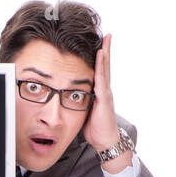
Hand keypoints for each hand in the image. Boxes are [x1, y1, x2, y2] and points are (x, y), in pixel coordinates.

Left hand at [81, 33, 123, 154]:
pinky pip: (102, 79)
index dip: (100, 58)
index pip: (99, 71)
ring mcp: (105, 93)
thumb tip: (68, 98)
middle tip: (107, 35)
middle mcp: (104, 90)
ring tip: (106, 40)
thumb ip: (79, 102)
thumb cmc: (94, 128)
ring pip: (105, 69)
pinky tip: (101, 56)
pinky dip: (101, 67)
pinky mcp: (104, 98)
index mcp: (99, 92)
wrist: (104, 140)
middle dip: (105, 50)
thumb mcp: (84, 112)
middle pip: (105, 66)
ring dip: (105, 54)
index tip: (99, 44)